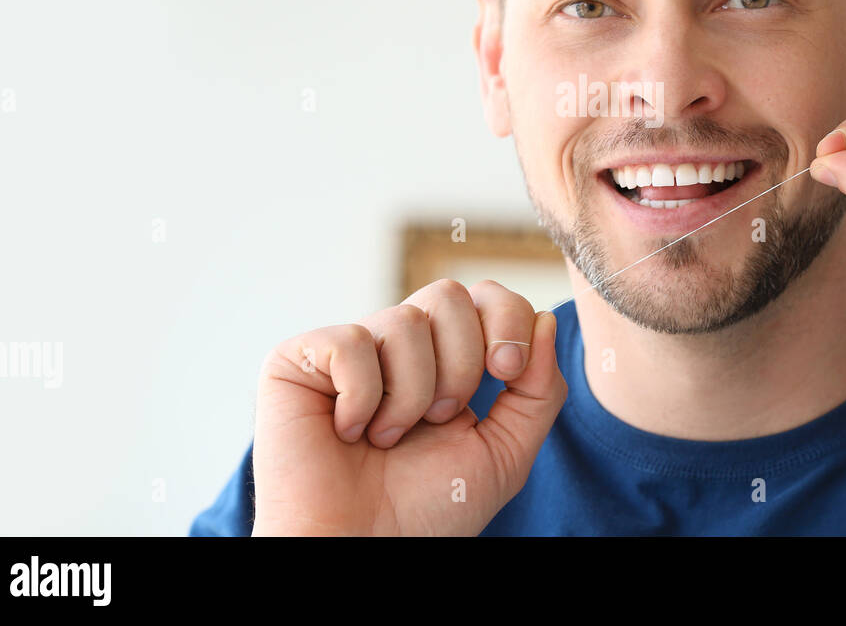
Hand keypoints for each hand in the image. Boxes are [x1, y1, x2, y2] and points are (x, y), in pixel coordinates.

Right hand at [251, 279, 565, 535]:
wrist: (362, 551)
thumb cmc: (427, 511)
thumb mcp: (506, 451)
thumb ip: (539, 389)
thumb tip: (547, 318)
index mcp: (444, 357)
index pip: (486, 296)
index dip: (508, 320)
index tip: (507, 370)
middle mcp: (396, 344)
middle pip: (449, 294)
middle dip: (461, 362)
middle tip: (441, 417)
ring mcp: (347, 348)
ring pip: (405, 319)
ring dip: (412, 394)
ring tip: (388, 438)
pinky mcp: (298, 359)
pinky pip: (351, 342)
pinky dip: (361, 398)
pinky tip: (347, 431)